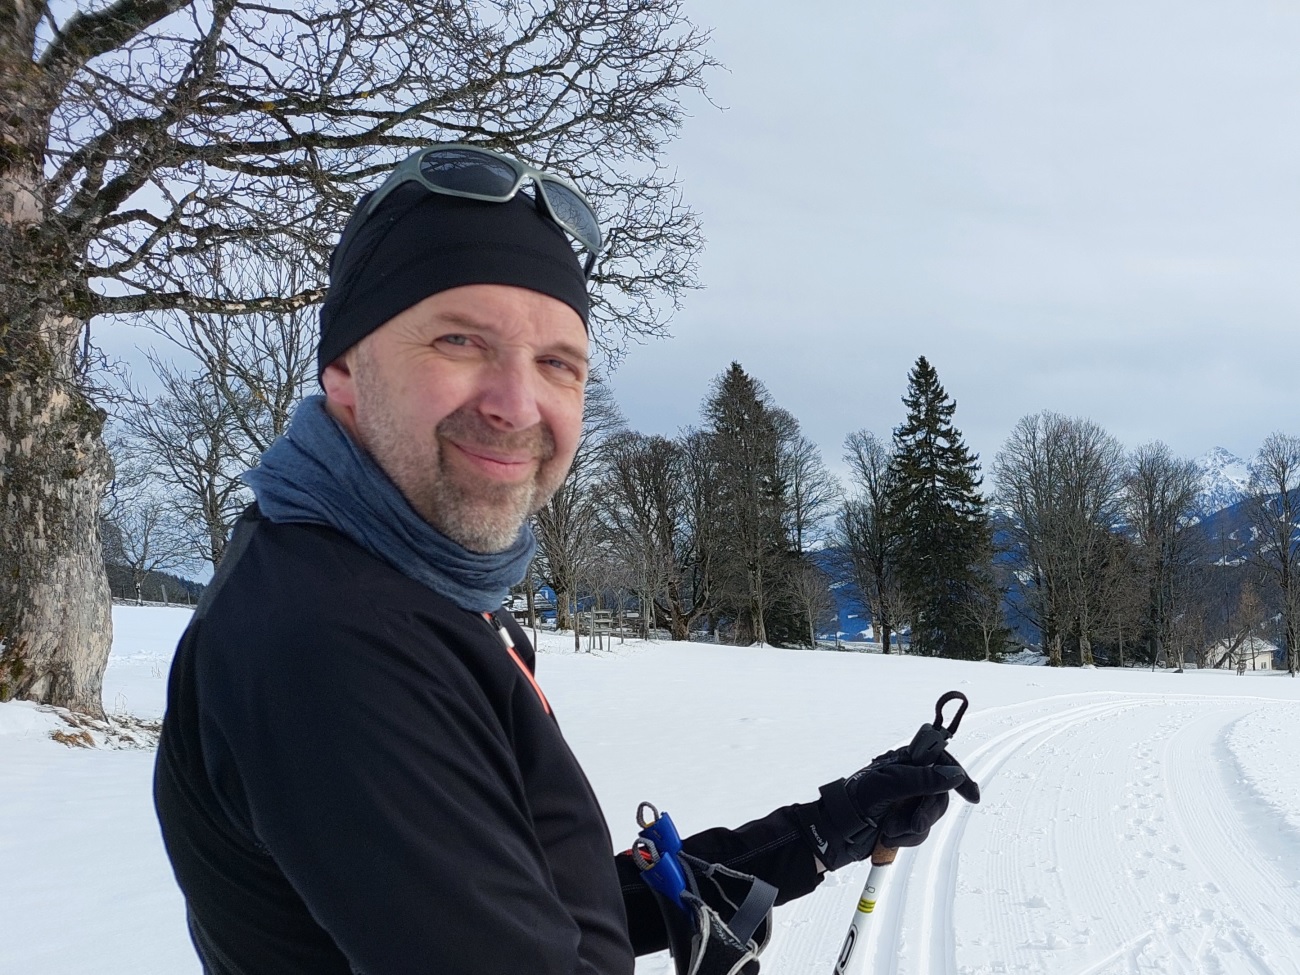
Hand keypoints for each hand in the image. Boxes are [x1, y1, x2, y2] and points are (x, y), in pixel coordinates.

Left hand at [795, 747, 979, 871]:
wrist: (838, 831)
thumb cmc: (857, 799)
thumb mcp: (889, 785)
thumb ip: (922, 779)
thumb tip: (954, 774)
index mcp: (906, 762)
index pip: (941, 760)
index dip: (957, 775)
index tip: (971, 795)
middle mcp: (910, 780)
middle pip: (940, 794)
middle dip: (927, 812)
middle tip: (914, 823)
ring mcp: (907, 801)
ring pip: (931, 816)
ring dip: (912, 828)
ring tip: (890, 830)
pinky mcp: (904, 822)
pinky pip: (920, 832)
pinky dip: (906, 838)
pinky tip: (888, 837)